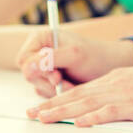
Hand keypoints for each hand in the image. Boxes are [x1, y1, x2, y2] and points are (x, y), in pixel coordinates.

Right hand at [17, 30, 132, 96]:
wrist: (108, 68)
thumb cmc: (94, 56)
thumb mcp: (73, 55)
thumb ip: (49, 60)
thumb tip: (26, 67)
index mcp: (41, 38)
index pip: (24, 59)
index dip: (37, 70)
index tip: (55, 75)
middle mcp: (39, 51)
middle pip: (28, 74)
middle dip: (47, 81)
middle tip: (63, 81)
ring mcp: (43, 66)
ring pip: (35, 84)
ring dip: (53, 89)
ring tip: (70, 85)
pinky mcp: (48, 79)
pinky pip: (43, 91)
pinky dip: (56, 93)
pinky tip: (69, 88)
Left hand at [25, 56, 132, 124]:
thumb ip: (125, 91)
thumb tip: (111, 105)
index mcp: (117, 79)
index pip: (81, 90)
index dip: (58, 99)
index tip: (41, 107)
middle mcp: (115, 84)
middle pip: (76, 96)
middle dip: (51, 105)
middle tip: (30, 114)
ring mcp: (124, 94)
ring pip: (86, 104)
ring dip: (62, 112)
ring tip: (43, 118)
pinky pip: (111, 112)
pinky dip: (94, 118)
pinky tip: (80, 124)